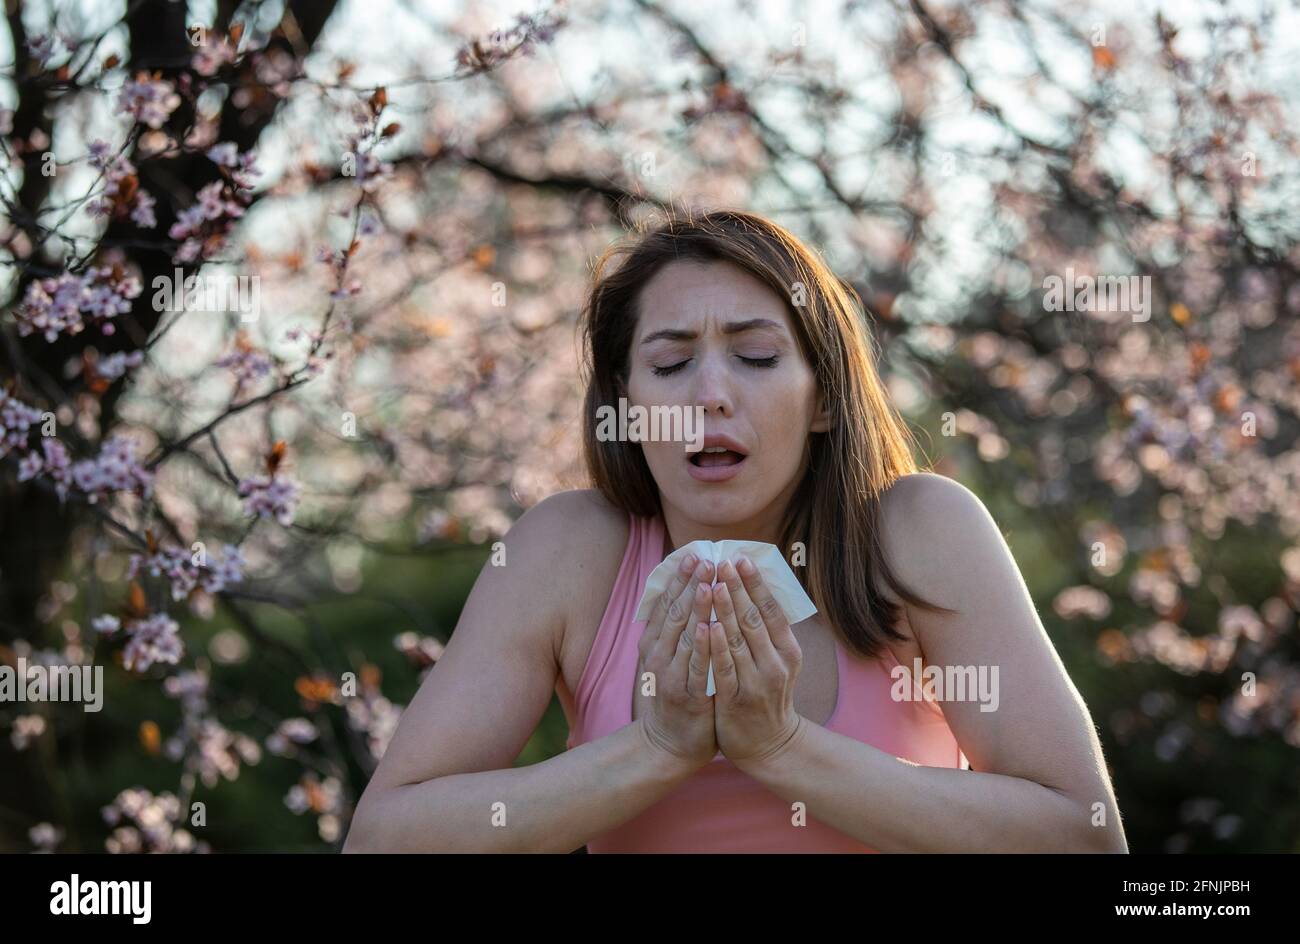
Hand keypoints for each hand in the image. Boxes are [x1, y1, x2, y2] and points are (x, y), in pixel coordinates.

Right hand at [634, 553, 717, 769]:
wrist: (668, 744)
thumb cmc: (674, 695)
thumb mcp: (667, 657)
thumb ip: (675, 629)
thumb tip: (685, 591)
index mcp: (653, 642)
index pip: (666, 602)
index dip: (680, 578)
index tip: (693, 553)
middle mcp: (658, 654)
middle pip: (675, 612)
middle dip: (691, 583)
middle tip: (705, 558)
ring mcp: (670, 674)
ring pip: (685, 634)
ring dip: (697, 607)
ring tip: (709, 582)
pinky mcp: (687, 695)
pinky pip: (696, 666)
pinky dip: (702, 646)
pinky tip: (709, 628)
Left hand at [707, 556, 805, 766]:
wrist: (770, 745)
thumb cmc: (769, 697)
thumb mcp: (778, 662)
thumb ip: (768, 632)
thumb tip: (755, 591)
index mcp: (788, 650)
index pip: (771, 609)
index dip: (756, 583)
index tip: (741, 559)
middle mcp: (776, 663)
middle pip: (754, 618)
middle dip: (736, 588)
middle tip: (722, 561)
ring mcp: (757, 681)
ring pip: (739, 639)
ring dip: (724, 610)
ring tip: (712, 583)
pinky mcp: (737, 699)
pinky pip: (724, 667)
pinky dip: (715, 646)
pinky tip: (706, 626)